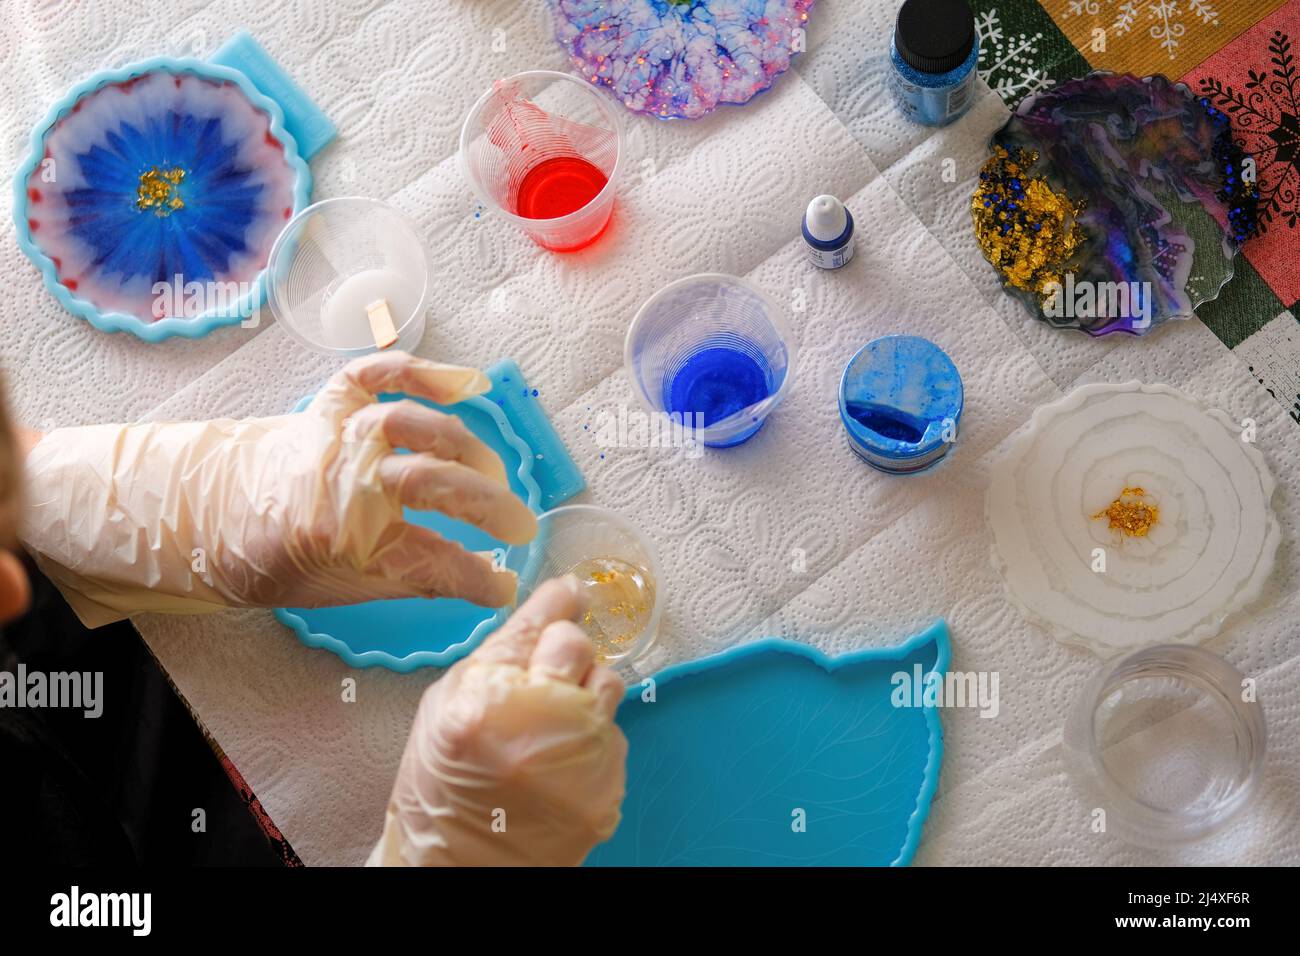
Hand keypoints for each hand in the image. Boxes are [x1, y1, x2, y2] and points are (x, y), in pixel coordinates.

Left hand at [21, 351, 535, 625]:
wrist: (209, 517)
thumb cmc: (279, 560)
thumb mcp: (348, 588)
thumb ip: (418, 579)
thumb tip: (490, 581)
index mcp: (342, 539)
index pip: (431, 560)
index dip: (478, 577)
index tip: (507, 585)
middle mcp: (339, 480)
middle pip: (432, 483)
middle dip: (490, 507)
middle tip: (521, 526)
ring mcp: (335, 434)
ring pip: (412, 426)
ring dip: (466, 449)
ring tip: (493, 474)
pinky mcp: (330, 403)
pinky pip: (378, 373)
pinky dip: (424, 371)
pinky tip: (467, 384)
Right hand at [369, 577, 627, 865]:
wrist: (461, 867)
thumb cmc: (442, 784)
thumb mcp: (445, 706)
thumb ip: (498, 655)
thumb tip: (551, 608)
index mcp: (487, 698)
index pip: (539, 622)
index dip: (558, 601)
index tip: (570, 593)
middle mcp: (540, 724)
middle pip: (579, 645)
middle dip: (564, 651)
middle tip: (545, 676)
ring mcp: (581, 759)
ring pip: (609, 685)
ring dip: (584, 694)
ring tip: (550, 725)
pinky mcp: (607, 789)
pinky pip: (615, 736)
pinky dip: (592, 741)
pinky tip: (560, 763)